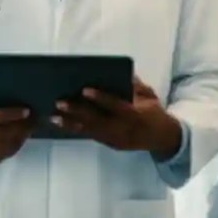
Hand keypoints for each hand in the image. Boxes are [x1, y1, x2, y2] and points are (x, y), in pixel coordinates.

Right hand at [0, 104, 33, 163]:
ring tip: (30, 129)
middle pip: (5, 133)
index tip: (27, 111)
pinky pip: (6, 153)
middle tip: (34, 121)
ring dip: (22, 137)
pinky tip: (21, 138)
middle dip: (22, 127)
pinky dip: (16, 145)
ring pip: (8, 145)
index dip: (13, 114)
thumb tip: (21, 108)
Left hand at [53, 77, 180, 155]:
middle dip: (78, 112)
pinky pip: (91, 136)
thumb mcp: (149, 95)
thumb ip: (135, 85)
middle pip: (98, 121)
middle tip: (59, 102)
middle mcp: (125, 130)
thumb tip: (121, 73)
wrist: (163, 138)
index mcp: (136, 115)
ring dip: (71, 124)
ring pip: (91, 131)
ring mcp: (117, 140)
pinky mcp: (111, 145)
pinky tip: (62, 124)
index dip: (101, 98)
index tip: (84, 89)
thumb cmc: (154, 112)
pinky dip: (76, 130)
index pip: (117, 106)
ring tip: (53, 117)